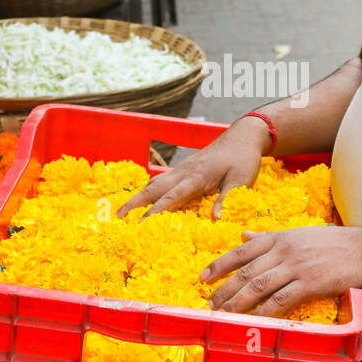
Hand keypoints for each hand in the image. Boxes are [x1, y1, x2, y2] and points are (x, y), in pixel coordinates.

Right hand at [116, 115, 270, 219]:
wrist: (243, 135)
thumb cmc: (243, 158)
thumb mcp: (241, 181)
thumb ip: (227, 200)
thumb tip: (215, 220)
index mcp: (196, 177)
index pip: (170, 198)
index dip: (154, 213)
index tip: (139, 226)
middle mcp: (184, 172)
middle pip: (154, 190)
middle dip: (134, 204)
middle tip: (117, 219)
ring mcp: (182, 169)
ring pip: (155, 184)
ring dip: (137, 197)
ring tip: (121, 212)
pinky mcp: (185, 168)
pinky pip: (162, 181)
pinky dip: (149, 191)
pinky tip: (142, 199)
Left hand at [200, 223, 361, 316]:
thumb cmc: (334, 243)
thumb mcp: (298, 233)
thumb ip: (269, 237)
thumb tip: (243, 235)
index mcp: (279, 237)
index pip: (241, 251)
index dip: (219, 265)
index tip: (202, 277)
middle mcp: (284, 249)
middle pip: (245, 271)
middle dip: (223, 289)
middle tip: (209, 305)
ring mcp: (296, 266)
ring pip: (258, 285)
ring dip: (237, 303)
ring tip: (223, 315)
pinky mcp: (310, 282)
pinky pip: (280, 299)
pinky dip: (264, 312)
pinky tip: (253, 321)